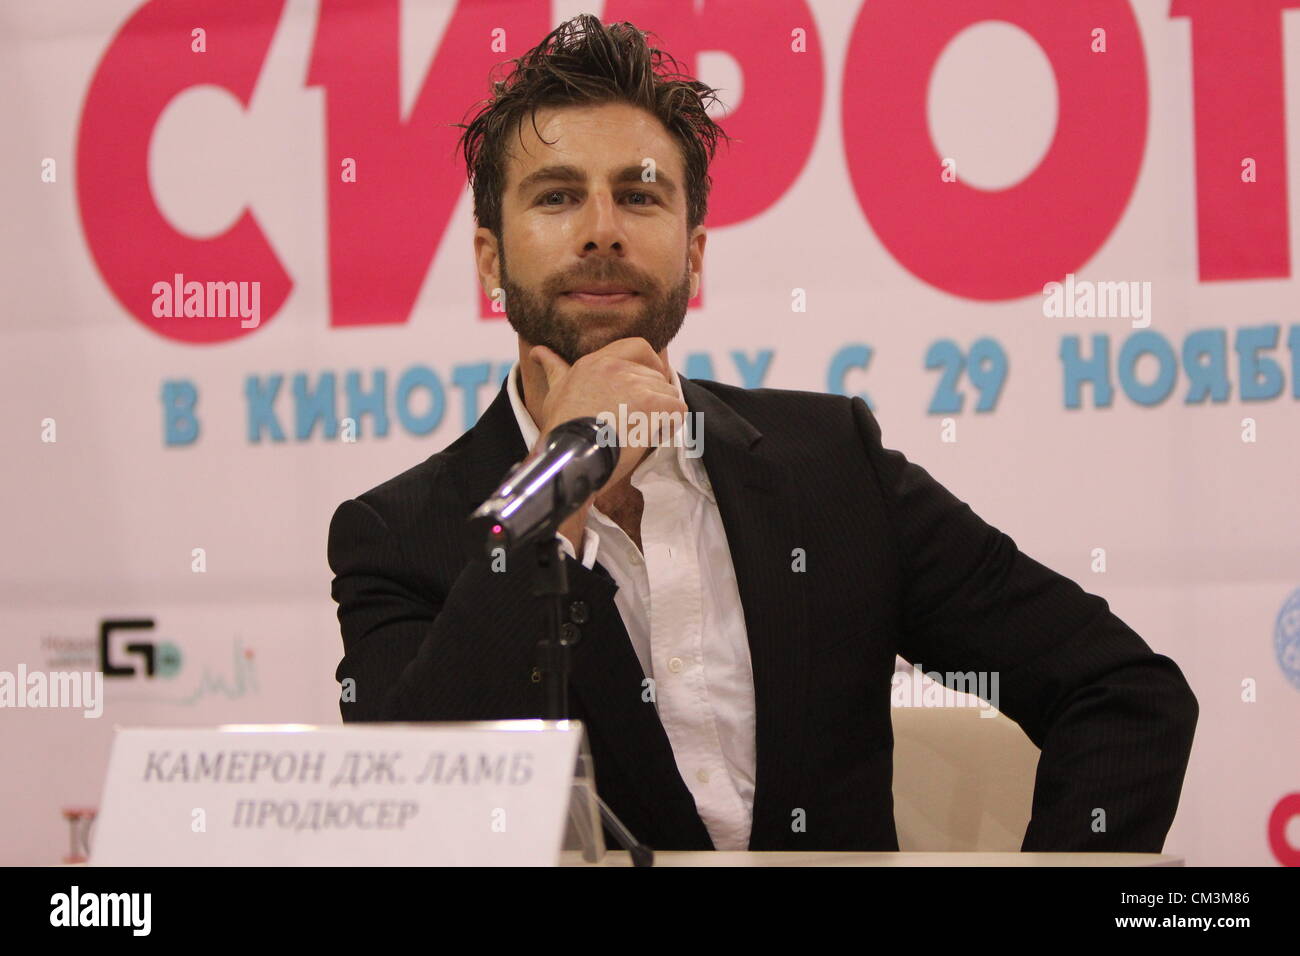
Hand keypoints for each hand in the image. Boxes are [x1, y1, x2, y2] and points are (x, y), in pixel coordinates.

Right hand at [529, 337, 687, 540]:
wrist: (569, 460)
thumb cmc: (562, 431)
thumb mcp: (555, 393)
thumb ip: (554, 368)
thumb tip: (538, 351)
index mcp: (597, 361)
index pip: (639, 347)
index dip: (650, 366)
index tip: (644, 389)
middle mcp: (617, 366)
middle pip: (657, 375)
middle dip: (654, 398)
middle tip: (636, 422)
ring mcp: (636, 384)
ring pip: (669, 393)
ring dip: (661, 415)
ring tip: (639, 433)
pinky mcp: (652, 404)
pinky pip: (678, 410)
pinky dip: (671, 426)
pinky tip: (650, 438)